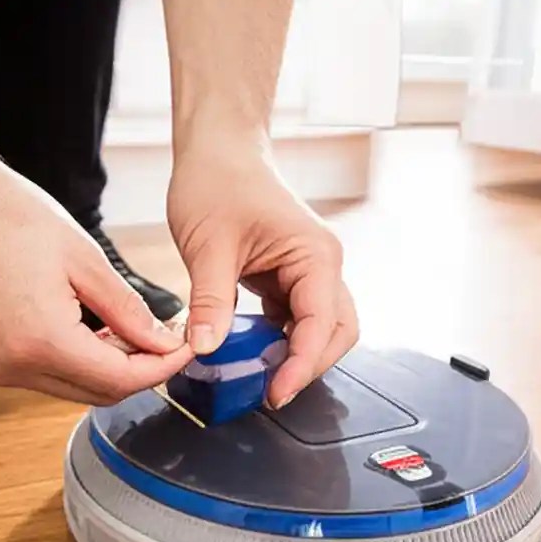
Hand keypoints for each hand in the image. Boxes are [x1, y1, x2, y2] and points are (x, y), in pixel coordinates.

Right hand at [0, 165, 194, 404]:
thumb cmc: (11, 217)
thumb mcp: (85, 260)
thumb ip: (128, 311)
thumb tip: (164, 345)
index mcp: (40, 341)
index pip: (120, 379)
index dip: (162, 366)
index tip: (188, 346)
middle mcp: (16, 366)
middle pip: (100, 392)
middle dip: (142, 371)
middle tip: (171, 338)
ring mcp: (0, 367)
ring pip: (78, 388)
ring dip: (113, 368)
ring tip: (140, 329)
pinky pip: (52, 375)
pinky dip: (84, 361)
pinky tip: (102, 331)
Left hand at [167, 140, 358, 408]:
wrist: (216, 149)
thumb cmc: (218, 180)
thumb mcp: (208, 245)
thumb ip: (211, 300)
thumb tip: (205, 349)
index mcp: (315, 255)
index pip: (322, 324)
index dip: (302, 364)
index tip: (275, 391)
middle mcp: (321, 265)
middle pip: (335, 334)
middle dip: (308, 366)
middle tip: (268, 392)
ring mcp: (307, 273)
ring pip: (318, 330)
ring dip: (294, 357)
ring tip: (256, 377)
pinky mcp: (287, 278)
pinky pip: (292, 321)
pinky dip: (276, 343)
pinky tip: (248, 353)